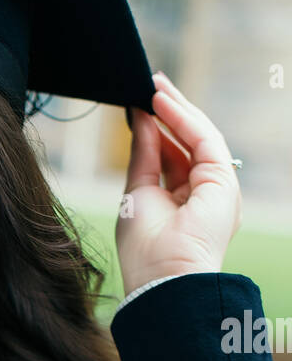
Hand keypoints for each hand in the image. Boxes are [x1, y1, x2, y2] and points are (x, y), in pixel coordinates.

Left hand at [117, 70, 242, 295]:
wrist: (161, 277)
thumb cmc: (145, 250)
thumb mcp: (137, 192)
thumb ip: (144, 155)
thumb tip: (142, 119)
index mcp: (185, 202)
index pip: (173, 155)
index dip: (158, 129)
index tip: (139, 107)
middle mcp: (205, 193)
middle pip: (189, 142)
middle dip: (170, 112)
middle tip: (148, 83)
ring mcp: (217, 187)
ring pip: (199, 136)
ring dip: (176, 108)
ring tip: (152, 86)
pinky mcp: (223, 181)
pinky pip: (203, 138)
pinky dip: (182, 118)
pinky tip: (162, 102)